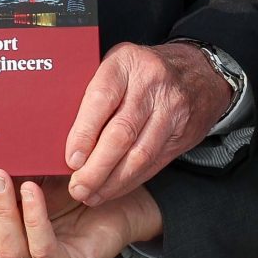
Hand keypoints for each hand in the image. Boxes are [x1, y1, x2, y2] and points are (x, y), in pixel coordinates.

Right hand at [0, 166, 160, 257]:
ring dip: (0, 210)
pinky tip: (31, 193)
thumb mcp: (36, 172)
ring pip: (5, 249)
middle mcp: (14, 256)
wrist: (126, 201)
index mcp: (1, 233)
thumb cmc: (78, 187)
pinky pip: (42, 250)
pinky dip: (32, 220)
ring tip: (3, 177)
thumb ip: (8, 168)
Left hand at [61, 42, 231, 207]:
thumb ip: (93, 91)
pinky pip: (154, 163)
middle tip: (77, 187)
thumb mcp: (117, 65)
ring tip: (91, 195)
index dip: (84, 133)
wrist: (199, 71)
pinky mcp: (183, 134)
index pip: (101, 99)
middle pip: (121, 133)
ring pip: (140, 154)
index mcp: (126, 62)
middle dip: (96, 167)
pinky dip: (131, 181)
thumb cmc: (142, 70)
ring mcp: (172, 110)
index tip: (71, 159)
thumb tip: (58, 131)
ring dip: (113, 181)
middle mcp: (152, 85)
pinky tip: (113, 189)